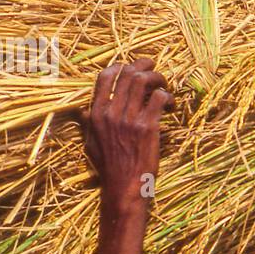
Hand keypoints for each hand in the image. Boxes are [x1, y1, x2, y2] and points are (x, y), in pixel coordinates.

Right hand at [80, 58, 173, 215]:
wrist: (123, 187)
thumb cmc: (108, 168)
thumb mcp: (90, 144)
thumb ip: (88, 124)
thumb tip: (83, 111)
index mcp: (96, 114)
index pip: (105, 77)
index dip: (121, 66)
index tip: (132, 67)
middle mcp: (111, 112)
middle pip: (128, 74)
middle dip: (144, 66)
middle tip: (153, 67)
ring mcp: (129, 119)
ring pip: (144, 81)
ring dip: (158, 78)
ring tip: (165, 85)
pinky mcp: (148, 127)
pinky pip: (159, 98)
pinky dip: (168, 96)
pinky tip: (171, 105)